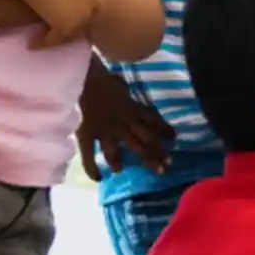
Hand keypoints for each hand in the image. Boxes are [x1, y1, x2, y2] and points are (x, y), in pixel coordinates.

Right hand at [20, 0, 112, 48]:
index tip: (74, 3)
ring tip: (46, 34)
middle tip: (64, 22)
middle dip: (81, 19)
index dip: (87, 1)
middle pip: (95, 16)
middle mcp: (96, 0)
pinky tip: (33, 42)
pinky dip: (43, 42)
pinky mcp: (67, 26)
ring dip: (62, 33)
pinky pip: (55, 39)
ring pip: (77, 31)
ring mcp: (84, 15)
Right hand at [78, 65, 174, 179]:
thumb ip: (125, 94)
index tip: (174, 139)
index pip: (153, 120)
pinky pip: (90, 155)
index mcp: (131, 108)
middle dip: (155, 154)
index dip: (164, 130)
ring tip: (125, 172)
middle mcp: (123, 122)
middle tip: (166, 168)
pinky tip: (99, 178)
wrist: (81, 76)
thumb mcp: (119, 84)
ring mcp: (105, 130)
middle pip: (144, 140)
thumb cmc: (99, 76)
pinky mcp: (87, 134)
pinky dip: (93, 168)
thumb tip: (125, 93)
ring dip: (123, 162)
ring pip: (119, 150)